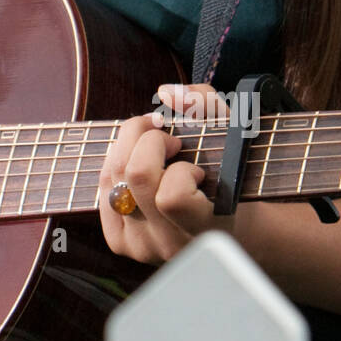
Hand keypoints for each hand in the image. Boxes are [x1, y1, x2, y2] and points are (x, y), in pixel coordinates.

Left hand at [100, 82, 237, 263]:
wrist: (237, 232)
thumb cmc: (237, 179)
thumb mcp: (234, 134)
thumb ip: (206, 106)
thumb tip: (166, 93)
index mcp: (206, 228)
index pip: (172, 197)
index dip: (180, 169)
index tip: (195, 164)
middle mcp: (170, 243)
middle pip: (135, 179)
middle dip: (149, 142)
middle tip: (170, 141)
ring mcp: (142, 247)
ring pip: (113, 180)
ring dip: (129, 149)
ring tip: (154, 147)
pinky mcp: (121, 243)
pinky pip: (104, 190)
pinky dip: (116, 166)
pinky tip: (137, 162)